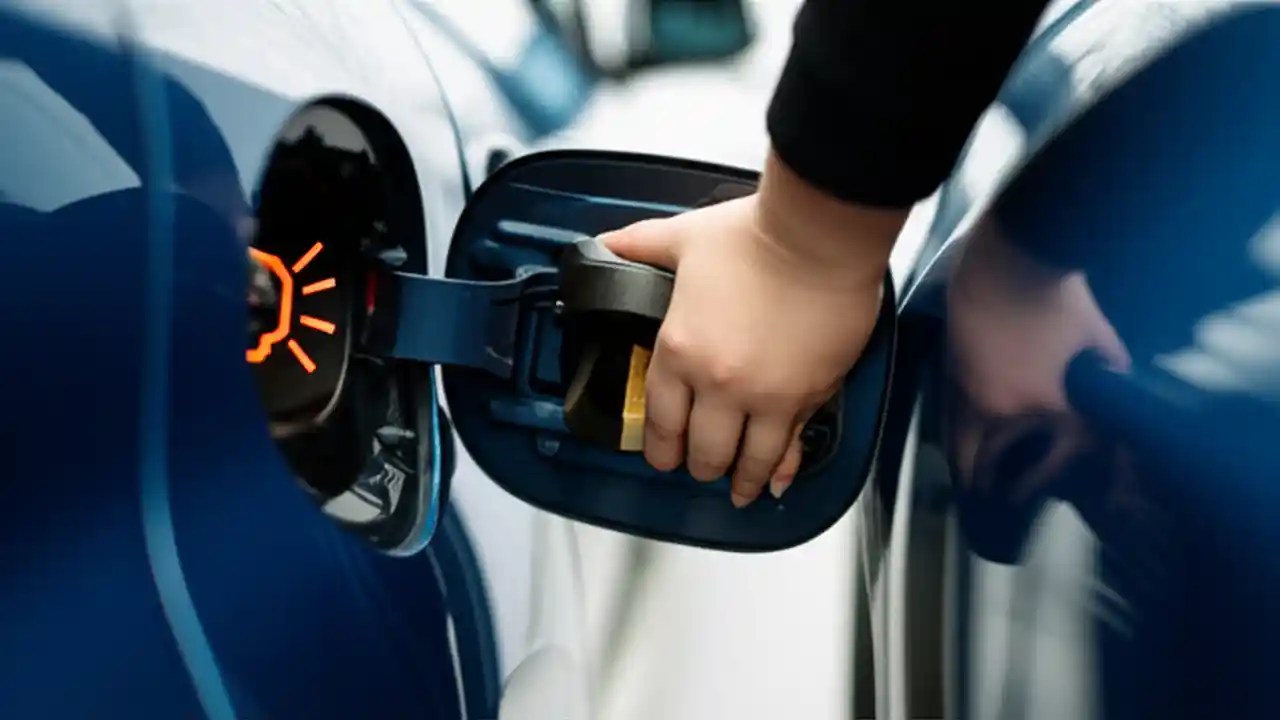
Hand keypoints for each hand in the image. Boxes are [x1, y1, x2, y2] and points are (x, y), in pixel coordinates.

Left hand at [601, 153, 904, 506]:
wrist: (821, 235)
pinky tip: (775, 482)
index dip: (659, 446)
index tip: (662, 455)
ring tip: (738, 490)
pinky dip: (781, 469)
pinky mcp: (809, 397)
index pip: (660, 420)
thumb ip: (639, 246)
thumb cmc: (755, 235)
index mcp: (680, 351)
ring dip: (740, 480)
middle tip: (700, 467)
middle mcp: (719, 385)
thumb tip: (604, 246)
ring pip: (747, 461)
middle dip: (698, 465)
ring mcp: (767, 397)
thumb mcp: (683, 238)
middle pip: (702, 452)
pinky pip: (790, 447)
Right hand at [947, 220, 1130, 489]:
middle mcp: (999, 406)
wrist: (1010, 264)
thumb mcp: (1101, 339)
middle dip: (984, 480)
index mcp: (1044, 404)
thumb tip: (1118, 393)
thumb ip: (1109, 373)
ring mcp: (969, 387)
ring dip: (962, 458)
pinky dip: (952, 426)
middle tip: (984, 493)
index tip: (1040, 487)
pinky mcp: (950, 366)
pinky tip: (953, 427)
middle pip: (983, 457)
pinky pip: (948, 410)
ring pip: (958, 437)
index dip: (1048, 474)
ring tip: (964, 472)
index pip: (1055, 453)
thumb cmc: (1060, 300)